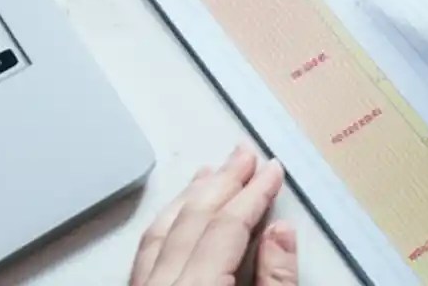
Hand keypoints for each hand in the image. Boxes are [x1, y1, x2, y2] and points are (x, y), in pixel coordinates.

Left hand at [130, 145, 297, 285]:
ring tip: (211, 172)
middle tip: (245, 155)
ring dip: (191, 196)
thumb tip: (281, 232)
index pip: (227, 226)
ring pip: (162, 230)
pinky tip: (177, 210)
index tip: (273, 171)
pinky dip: (166, 222)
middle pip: (193, 219)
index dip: (254, 194)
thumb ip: (276, 280)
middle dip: (223, 183)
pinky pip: (146, 250)